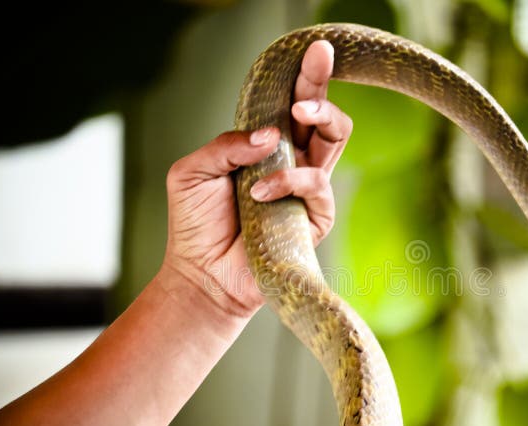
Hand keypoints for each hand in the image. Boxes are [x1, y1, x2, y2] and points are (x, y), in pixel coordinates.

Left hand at [160, 41, 352, 318]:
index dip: (305, 76)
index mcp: (265, 146)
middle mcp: (292, 162)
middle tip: (315, 65)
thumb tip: (270, 134)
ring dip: (317, 120)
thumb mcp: (193, 171)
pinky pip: (317, 186)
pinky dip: (287, 183)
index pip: (291, 103)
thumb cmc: (196, 223)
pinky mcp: (315, 218)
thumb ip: (226, 145)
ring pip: (335, 141)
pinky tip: (258, 195)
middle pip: (324, 114)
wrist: (203, 274)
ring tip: (280, 136)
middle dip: (321, 85)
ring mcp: (306, 189)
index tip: (314, 49)